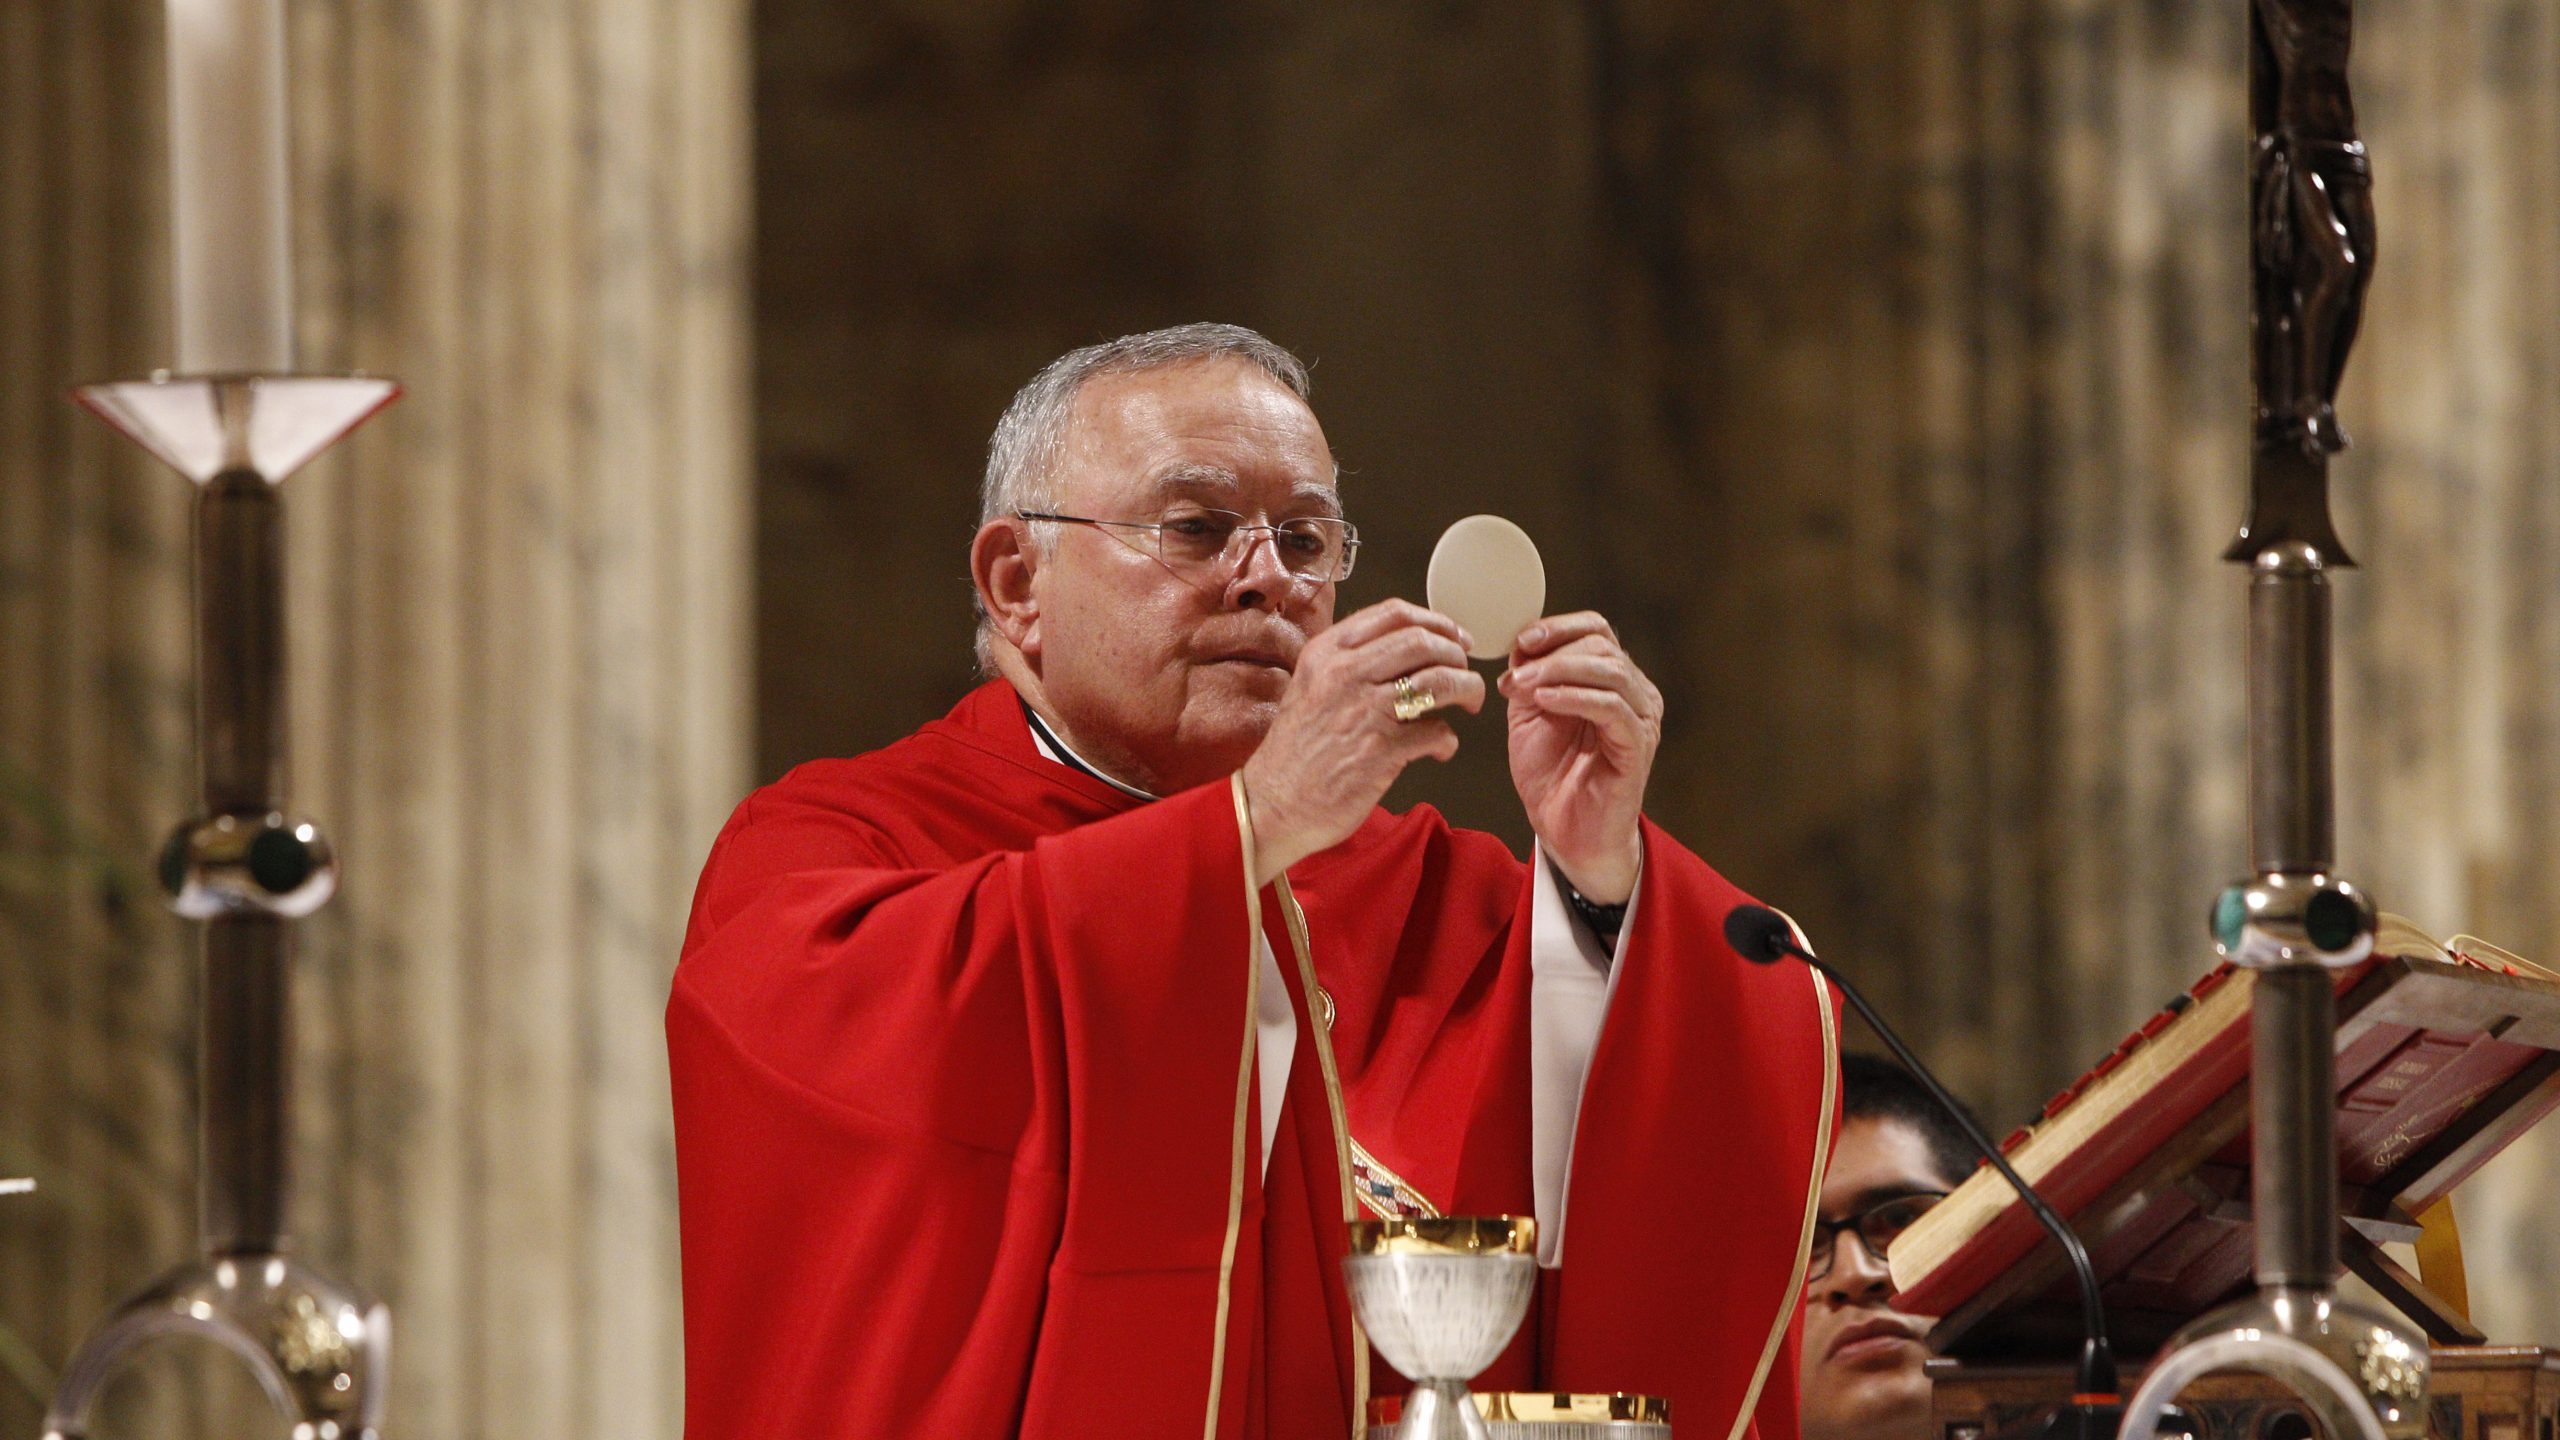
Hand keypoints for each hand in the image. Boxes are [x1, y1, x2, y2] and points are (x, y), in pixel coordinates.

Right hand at [1239, 600, 1486, 883]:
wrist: (1272, 804)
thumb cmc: (1295, 751)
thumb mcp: (1309, 687)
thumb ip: (1348, 663)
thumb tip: (1406, 651)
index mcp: (1326, 653)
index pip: (1393, 613)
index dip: (1436, 622)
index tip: (1454, 637)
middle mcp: (1345, 673)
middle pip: (1423, 641)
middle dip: (1456, 655)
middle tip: (1464, 671)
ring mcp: (1365, 711)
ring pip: (1440, 681)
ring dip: (1467, 690)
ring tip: (1469, 703)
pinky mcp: (1383, 750)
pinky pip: (1438, 731)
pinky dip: (1448, 740)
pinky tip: (1440, 748)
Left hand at [1500, 613, 1659, 904]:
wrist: (1564, 832)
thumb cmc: (1552, 774)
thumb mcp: (1530, 714)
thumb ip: (1529, 676)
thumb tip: (1520, 643)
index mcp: (1612, 680)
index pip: (1596, 629)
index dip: (1558, 626)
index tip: (1521, 640)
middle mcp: (1635, 693)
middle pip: (1602, 645)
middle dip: (1552, 652)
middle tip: (1515, 674)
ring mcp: (1641, 718)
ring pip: (1610, 670)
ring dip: (1559, 671)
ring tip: (1523, 686)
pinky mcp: (1638, 745)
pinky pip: (1612, 707)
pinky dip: (1575, 696)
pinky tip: (1545, 701)